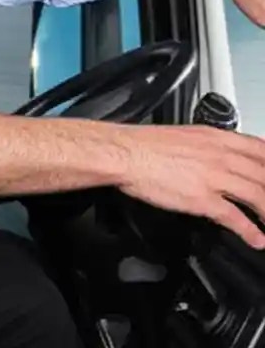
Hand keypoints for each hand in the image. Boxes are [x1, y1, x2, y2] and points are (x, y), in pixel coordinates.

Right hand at [118, 124, 264, 247]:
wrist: (124, 154)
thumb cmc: (145, 145)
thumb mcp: (185, 136)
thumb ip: (206, 146)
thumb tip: (214, 156)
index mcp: (217, 138)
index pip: (261, 150)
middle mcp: (222, 156)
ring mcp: (215, 178)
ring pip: (258, 196)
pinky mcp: (203, 199)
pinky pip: (235, 217)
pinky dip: (250, 231)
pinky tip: (257, 239)